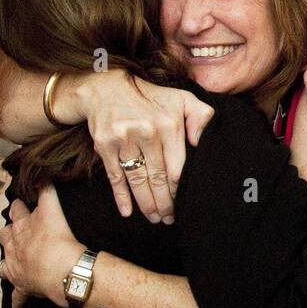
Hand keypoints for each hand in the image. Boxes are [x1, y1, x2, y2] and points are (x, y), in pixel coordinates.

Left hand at [0, 186, 83, 307]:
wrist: (64, 270)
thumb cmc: (60, 242)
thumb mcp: (54, 210)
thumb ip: (48, 192)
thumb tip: (42, 175)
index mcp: (22, 228)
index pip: (17, 212)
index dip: (18, 207)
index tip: (19, 204)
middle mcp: (15, 246)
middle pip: (6, 235)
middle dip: (9, 230)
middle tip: (16, 228)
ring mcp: (17, 267)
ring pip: (5, 260)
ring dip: (8, 256)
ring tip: (11, 255)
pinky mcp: (24, 286)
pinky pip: (18, 295)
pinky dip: (18, 300)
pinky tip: (17, 307)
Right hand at [71, 69, 214, 221]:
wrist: (105, 88)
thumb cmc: (150, 98)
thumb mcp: (181, 98)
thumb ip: (201, 115)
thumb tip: (202, 141)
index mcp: (169, 124)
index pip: (178, 168)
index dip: (181, 190)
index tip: (186, 204)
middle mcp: (147, 132)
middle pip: (158, 178)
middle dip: (166, 203)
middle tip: (170, 219)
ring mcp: (124, 139)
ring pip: (138, 180)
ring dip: (147, 204)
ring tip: (155, 218)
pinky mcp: (105, 145)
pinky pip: (115, 176)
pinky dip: (121, 196)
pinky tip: (127, 212)